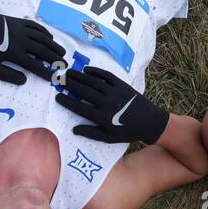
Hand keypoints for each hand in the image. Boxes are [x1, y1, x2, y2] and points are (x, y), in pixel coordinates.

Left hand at [0, 4, 64, 84]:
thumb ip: (7, 75)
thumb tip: (24, 80)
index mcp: (13, 53)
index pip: (35, 65)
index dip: (47, 72)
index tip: (56, 78)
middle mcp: (20, 40)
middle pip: (43, 50)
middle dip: (55, 58)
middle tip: (65, 65)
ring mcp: (19, 28)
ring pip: (42, 37)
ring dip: (53, 45)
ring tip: (62, 52)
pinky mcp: (16, 21)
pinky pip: (35, 27)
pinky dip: (44, 32)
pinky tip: (49, 37)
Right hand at [54, 65, 168, 144]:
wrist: (150, 122)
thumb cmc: (127, 132)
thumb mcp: (109, 138)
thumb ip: (91, 133)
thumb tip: (74, 129)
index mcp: (103, 117)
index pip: (80, 108)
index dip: (68, 102)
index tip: (57, 97)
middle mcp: (107, 103)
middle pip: (84, 91)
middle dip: (70, 85)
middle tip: (59, 80)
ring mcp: (115, 92)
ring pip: (93, 82)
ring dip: (80, 76)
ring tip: (69, 72)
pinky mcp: (122, 85)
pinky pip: (106, 76)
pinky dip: (95, 72)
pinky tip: (86, 70)